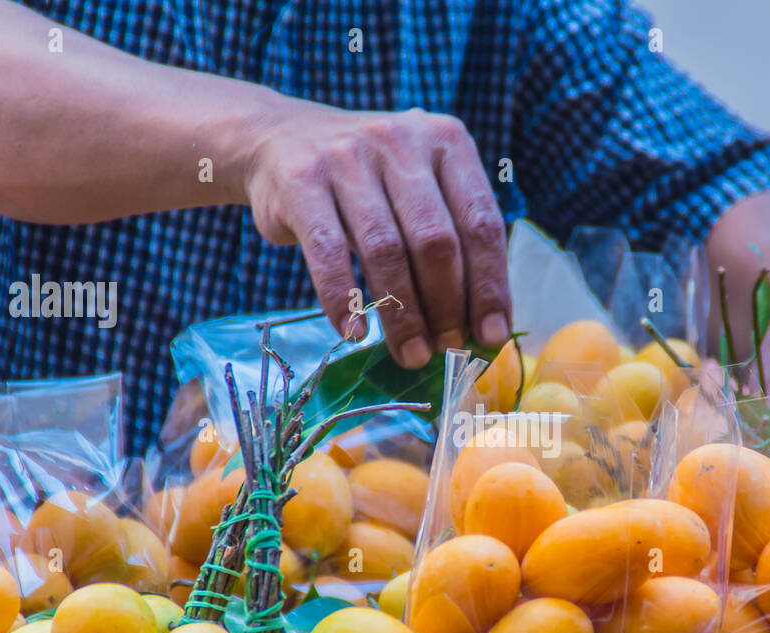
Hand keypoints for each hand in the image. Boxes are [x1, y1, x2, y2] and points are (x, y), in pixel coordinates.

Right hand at [244, 102, 511, 366]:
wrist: (279, 140)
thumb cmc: (367, 182)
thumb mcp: (417, 189)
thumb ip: (451, 239)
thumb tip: (480, 324)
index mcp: (447, 141)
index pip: (480, 222)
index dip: (489, 285)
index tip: (490, 335)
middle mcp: (401, 141)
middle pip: (436, 240)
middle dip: (447, 306)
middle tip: (448, 349)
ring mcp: (348, 156)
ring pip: (386, 250)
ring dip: (402, 314)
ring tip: (411, 355)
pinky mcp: (302, 180)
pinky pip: (329, 252)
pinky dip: (344, 299)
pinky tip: (353, 333)